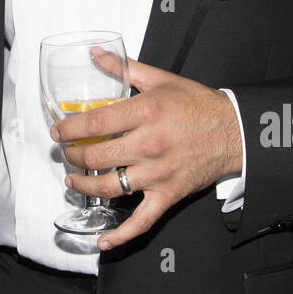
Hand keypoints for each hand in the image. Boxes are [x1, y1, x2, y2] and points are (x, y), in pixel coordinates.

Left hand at [52, 55, 241, 250]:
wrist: (234, 132)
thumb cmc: (198, 105)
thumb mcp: (161, 80)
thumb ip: (125, 68)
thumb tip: (97, 54)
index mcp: (146, 113)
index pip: (95, 123)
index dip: (69, 129)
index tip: (58, 132)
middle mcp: (149, 145)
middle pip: (96, 157)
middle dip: (73, 156)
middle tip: (67, 153)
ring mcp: (157, 173)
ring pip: (109, 187)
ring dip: (84, 186)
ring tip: (73, 180)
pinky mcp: (168, 194)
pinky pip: (141, 221)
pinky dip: (121, 234)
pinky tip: (102, 240)